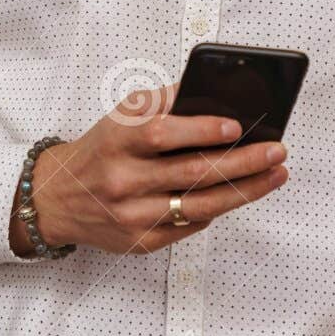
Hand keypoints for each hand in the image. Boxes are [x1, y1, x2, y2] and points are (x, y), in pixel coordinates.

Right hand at [12, 82, 288, 256]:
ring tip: (275, 174)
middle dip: (243, 162)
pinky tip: (241, 194)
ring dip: (245, 191)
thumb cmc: (101, 149)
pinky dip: (218, 209)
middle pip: (192, 173)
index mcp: (117, 142)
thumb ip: (164, 102)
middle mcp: (123, 180)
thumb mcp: (122, 115)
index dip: (201, 130)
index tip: (237, 126)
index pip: (162, 135)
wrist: (58, 197)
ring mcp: (132, 215)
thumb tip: (215, 93)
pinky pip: (191, 227)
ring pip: (200, 205)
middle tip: (277, 151)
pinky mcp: (141, 242)